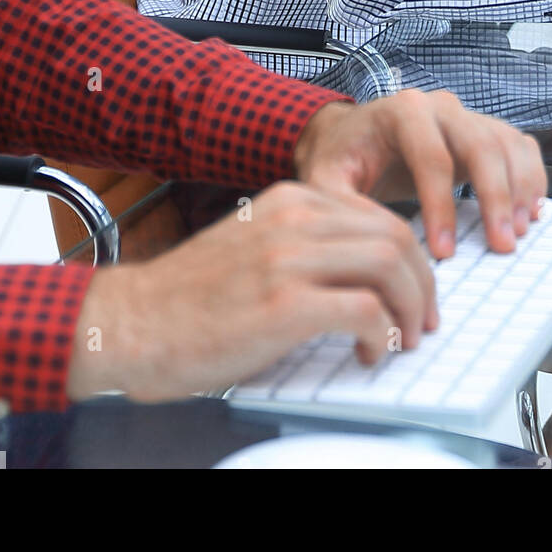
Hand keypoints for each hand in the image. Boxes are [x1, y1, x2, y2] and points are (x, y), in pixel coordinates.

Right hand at [66, 181, 434, 401]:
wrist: (127, 323)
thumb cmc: (185, 298)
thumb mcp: (252, 245)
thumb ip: (303, 245)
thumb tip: (362, 276)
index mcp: (290, 199)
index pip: (378, 214)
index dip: (410, 256)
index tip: (414, 290)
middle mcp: (294, 218)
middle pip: (395, 234)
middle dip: (422, 281)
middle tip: (424, 320)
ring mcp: (288, 258)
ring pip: (389, 263)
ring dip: (411, 306)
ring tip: (405, 338)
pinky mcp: (284, 305)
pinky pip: (366, 309)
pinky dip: (383, 334)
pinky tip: (369, 353)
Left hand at [292, 89, 546, 257]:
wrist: (348, 136)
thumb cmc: (338, 158)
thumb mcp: (325, 179)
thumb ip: (341, 204)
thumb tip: (375, 239)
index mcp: (401, 111)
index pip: (431, 157)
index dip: (441, 205)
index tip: (444, 251)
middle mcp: (439, 106)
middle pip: (480, 143)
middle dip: (496, 196)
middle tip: (502, 244)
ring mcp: (465, 116)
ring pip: (506, 143)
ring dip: (519, 188)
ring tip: (517, 232)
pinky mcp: (482, 130)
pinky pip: (518, 145)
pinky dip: (530, 176)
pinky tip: (529, 210)